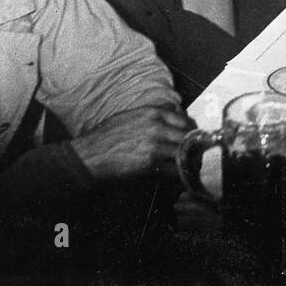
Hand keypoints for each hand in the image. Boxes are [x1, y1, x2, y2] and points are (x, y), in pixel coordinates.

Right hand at [70, 104, 189, 180]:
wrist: (90, 155)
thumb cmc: (107, 136)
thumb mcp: (130, 116)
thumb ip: (153, 113)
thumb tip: (172, 109)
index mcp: (153, 113)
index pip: (185, 120)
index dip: (191, 132)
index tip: (193, 139)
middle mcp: (156, 127)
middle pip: (188, 137)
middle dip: (193, 147)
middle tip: (195, 155)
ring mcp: (154, 145)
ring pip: (183, 153)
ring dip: (188, 161)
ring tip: (189, 167)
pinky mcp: (150, 163)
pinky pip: (173, 170)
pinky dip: (178, 174)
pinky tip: (178, 176)